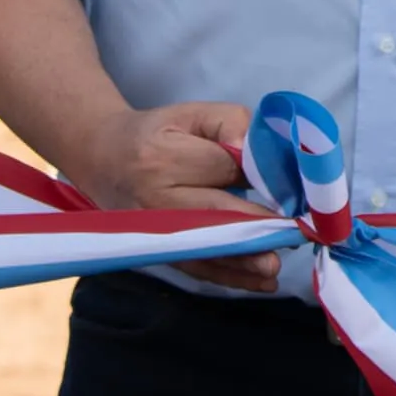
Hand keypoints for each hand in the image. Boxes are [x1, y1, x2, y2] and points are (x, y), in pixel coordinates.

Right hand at [64, 98, 277, 291]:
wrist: (101, 159)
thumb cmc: (156, 134)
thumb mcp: (191, 113)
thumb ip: (230, 124)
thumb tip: (256, 154)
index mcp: (162, 157)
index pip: (221, 168)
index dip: (261, 178)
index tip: (294, 189)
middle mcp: (154, 199)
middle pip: (214, 216)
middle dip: (257, 228)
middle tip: (294, 236)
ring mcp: (153, 232)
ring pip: (205, 251)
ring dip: (245, 262)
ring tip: (275, 267)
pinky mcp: (157, 251)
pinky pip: (197, 268)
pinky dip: (230, 276)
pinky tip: (260, 281)